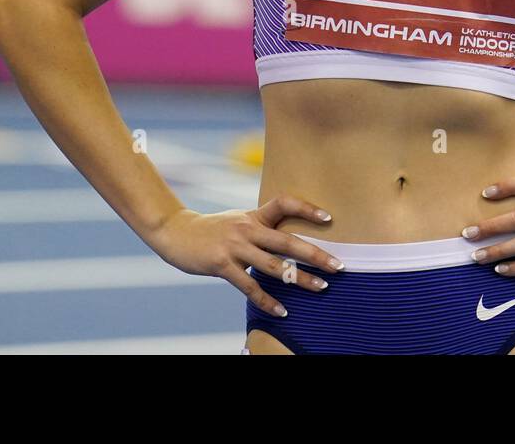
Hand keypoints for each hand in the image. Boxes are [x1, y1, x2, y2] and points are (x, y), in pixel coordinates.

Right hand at [148, 198, 344, 317]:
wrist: (176, 232)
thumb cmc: (213, 229)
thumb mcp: (238, 220)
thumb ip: (260, 227)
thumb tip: (287, 241)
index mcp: (254, 216)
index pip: (284, 204)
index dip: (307, 209)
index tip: (329, 218)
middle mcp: (247, 229)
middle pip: (287, 241)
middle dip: (315, 255)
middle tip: (339, 265)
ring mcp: (235, 247)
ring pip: (274, 266)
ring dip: (300, 279)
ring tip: (321, 288)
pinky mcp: (222, 265)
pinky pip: (250, 286)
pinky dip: (267, 301)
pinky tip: (282, 311)